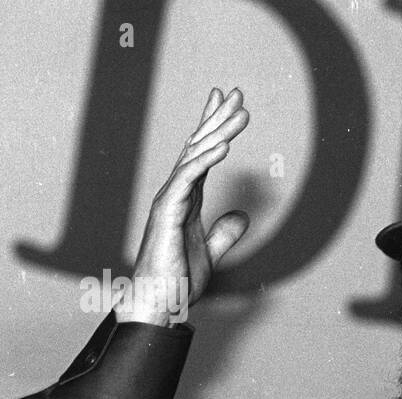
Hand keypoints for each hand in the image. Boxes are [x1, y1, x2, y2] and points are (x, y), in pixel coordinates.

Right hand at [114, 88, 250, 324]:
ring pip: (195, 156)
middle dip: (217, 118)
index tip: (228, 107)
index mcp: (186, 200)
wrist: (160, 302)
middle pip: (198, 147)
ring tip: (239, 111)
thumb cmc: (177, 280)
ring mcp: (169, 200)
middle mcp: (176, 194)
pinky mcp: (167, 212)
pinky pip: (187, 180)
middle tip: (236, 93)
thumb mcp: (211, 252)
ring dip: (218, 131)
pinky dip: (205, 160)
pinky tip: (223, 144)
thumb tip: (241, 216)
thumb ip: (225, 233)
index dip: (215, 130)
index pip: (202, 157)